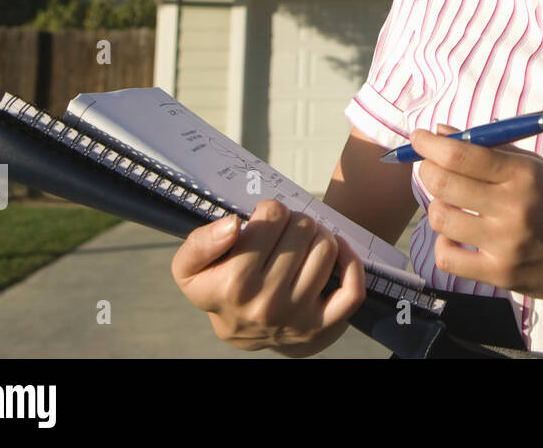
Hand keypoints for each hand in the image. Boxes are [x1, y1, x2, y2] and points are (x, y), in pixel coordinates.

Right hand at [171, 199, 365, 355]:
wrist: (243, 332)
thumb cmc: (219, 289)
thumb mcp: (190, 269)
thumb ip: (200, 243)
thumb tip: (233, 224)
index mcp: (233, 284)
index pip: (272, 217)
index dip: (270, 210)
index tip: (264, 220)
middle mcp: (266, 302)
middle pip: (303, 228)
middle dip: (295, 221)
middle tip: (286, 230)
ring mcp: (297, 316)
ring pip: (327, 248)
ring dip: (319, 236)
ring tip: (304, 241)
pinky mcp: (323, 326)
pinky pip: (353, 290)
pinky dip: (350, 263)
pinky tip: (337, 252)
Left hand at [411, 124, 542, 302]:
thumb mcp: (538, 168)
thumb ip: (491, 149)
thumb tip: (442, 132)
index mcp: (523, 174)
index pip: (462, 153)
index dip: (430, 144)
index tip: (418, 137)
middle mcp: (513, 207)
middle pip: (444, 184)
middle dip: (426, 170)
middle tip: (429, 167)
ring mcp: (505, 244)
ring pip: (441, 219)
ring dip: (438, 207)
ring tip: (451, 204)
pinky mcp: (501, 274)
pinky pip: (447, 258)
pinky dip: (444, 244)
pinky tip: (457, 237)